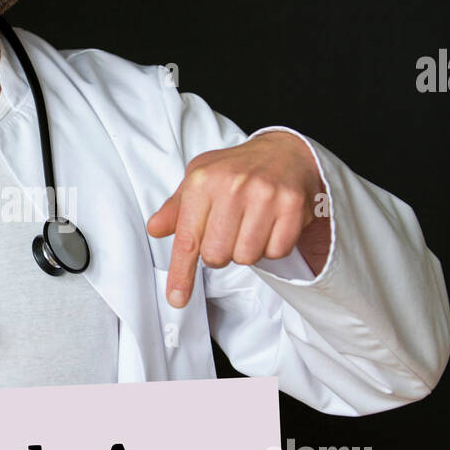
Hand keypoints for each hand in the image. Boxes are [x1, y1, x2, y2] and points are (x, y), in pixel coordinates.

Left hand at [146, 132, 328, 307]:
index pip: (188, 240)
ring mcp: (265, 196)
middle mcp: (233, 187)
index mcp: (204, 181)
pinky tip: (270, 224)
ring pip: (246, 257)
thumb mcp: (200, 179)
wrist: (285, 151)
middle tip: (229, 230)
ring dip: (247, 249)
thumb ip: (176, 208)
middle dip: (221, 252)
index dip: (182, 274)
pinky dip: (272, 246)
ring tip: (250, 224)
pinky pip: (276, 251)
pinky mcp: (292, 206)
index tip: (177, 298)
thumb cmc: (237, 169)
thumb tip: (156, 228)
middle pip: (217, 256)